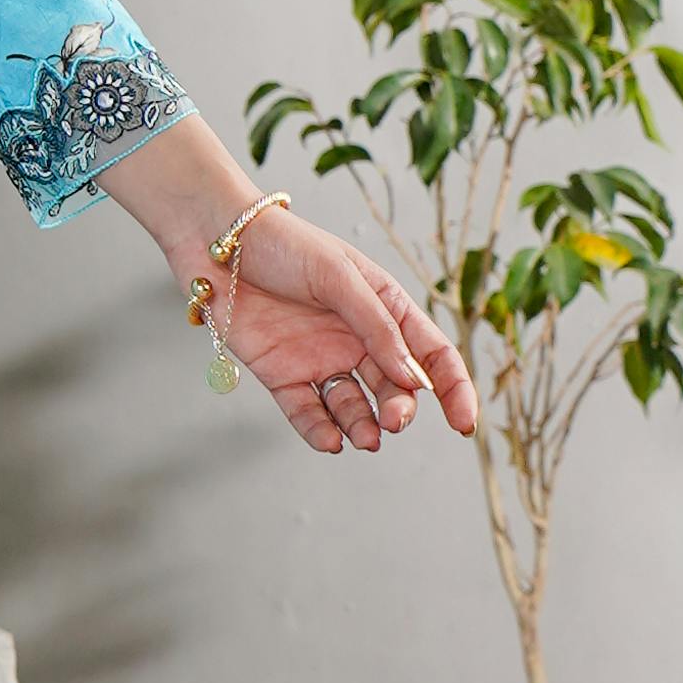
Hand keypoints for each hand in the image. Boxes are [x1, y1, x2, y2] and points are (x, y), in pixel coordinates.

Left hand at [207, 201, 476, 459]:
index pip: (432, 355)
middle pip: (394, 388)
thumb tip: (413, 377)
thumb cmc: (285, 245)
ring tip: (366, 439)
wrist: (218, 241)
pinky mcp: (282, 375)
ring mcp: (320, 359)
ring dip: (364, 427)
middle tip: (393, 421)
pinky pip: (308, 413)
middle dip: (400, 410)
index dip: (453, 389)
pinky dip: (320, 431)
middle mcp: (358, 340)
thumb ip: (375, 326)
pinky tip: (330, 441)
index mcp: (385, 309)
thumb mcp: (338, 276)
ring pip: (354, 407)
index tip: (464, 423)